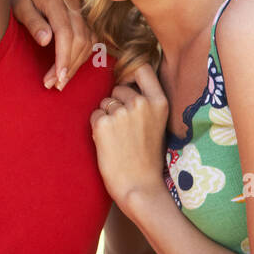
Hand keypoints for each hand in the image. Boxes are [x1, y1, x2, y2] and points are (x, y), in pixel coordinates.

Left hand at [8, 0, 93, 88]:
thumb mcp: (18, 5)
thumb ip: (32, 22)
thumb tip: (46, 41)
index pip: (66, 33)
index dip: (63, 58)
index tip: (56, 78)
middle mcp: (73, 1)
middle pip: (80, 39)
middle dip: (69, 65)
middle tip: (54, 85)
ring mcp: (80, 6)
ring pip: (88, 39)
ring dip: (77, 63)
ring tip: (60, 81)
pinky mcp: (83, 13)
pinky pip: (90, 36)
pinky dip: (82, 54)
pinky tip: (69, 67)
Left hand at [89, 63, 170, 206]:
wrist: (139, 185)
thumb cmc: (147, 157)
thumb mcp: (158, 123)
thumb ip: (147, 102)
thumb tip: (126, 82)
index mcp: (159, 101)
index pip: (141, 68)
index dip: (130, 75)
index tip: (127, 85)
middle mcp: (141, 103)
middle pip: (118, 89)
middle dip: (116, 103)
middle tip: (125, 129)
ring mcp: (121, 112)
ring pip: (104, 103)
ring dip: (106, 117)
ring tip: (119, 138)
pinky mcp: (102, 123)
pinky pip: (94, 115)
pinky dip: (97, 127)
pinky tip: (108, 143)